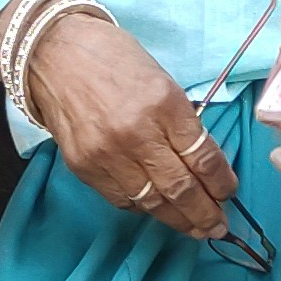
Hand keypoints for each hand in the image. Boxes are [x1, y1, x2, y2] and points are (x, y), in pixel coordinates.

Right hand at [0, 3, 232, 240]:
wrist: (52, 52)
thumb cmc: (112, 57)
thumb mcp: (160, 78)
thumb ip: (180, 120)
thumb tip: (203, 161)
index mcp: (164, 103)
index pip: (203, 156)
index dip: (221, 182)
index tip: (229, 193)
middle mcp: (137, 133)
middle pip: (181, 188)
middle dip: (205, 214)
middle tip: (219, 228)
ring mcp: (107, 153)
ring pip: (152, 201)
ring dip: (178, 220)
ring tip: (194, 229)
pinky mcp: (84, 166)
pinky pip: (122, 199)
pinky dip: (143, 207)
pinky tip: (157, 209)